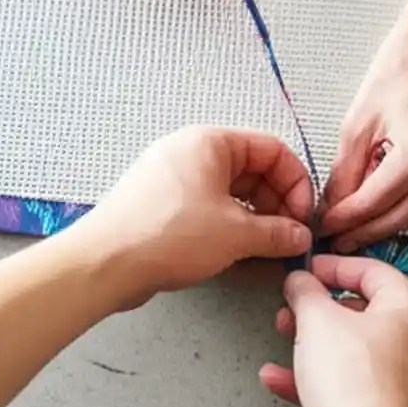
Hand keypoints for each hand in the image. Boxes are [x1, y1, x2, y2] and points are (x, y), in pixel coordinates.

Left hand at [70, 126, 312, 307]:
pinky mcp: (162, 204)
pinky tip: (238, 251)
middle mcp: (191, 152)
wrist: (103, 264)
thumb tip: (299, 235)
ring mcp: (173, 178)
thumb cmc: (166, 235)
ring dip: (255, 218)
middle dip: (277, 203)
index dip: (296, 182)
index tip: (303, 216)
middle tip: (288, 236)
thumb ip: (276, 233)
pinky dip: (229, 224)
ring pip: (231, 191)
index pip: (272, 150)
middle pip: (252, 170)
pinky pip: (208, 206)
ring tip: (266, 248)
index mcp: (210, 142)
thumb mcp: (235, 234)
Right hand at [258, 256, 407, 406]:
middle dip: (318, 307)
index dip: (335, 265)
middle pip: (360, 310)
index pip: (374, 271)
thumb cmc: (354, 378)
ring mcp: (397, 377)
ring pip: (349, 347)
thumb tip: (299, 281)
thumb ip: (305, 292)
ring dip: (309, 340)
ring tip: (282, 332)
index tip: (308, 268)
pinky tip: (278, 377)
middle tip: (293, 304)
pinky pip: (343, 381)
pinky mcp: (378, 406)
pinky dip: (311, 377)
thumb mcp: (318, 318)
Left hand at [322, 17, 407, 251]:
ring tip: (372, 213)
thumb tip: (334, 207)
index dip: (346, 222)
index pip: (374, 205)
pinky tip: (405, 192)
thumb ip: (346, 170)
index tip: (327, 230)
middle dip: (368, 231)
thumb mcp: (359, 120)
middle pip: (403, 219)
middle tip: (343, 238)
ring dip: (399, 219)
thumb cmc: (401, 69)